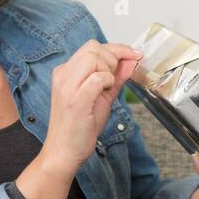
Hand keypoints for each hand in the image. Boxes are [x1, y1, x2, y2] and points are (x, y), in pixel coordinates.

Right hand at [40, 40, 140, 175]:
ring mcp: (67, 86)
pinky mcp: (76, 99)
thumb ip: (115, 78)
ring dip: (108, 70)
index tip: (134, 54)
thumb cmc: (79, 128)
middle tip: (114, 80)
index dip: (117, 48)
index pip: (92, 47)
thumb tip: (130, 61)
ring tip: (106, 89)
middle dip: (113, 59)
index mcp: (66, 72)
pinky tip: (105, 93)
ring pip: (94, 58)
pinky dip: (107, 82)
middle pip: (93, 48)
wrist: (63, 152)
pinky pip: (97, 78)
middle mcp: (63, 75)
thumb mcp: (101, 97)